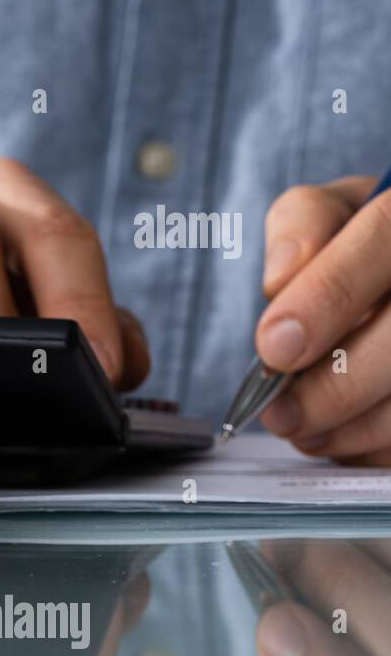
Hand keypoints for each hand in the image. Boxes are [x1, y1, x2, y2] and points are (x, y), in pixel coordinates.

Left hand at [257, 176, 390, 462]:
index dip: (327, 297)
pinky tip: (348, 439)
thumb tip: (281, 281)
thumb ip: (303, 225)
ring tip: (306, 433)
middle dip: (337, 386)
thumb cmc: (367, 240)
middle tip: (281, 413)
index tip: (275, 348)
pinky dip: (383, 444)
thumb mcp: (336, 211)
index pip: (383, 239)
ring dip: (360, 426)